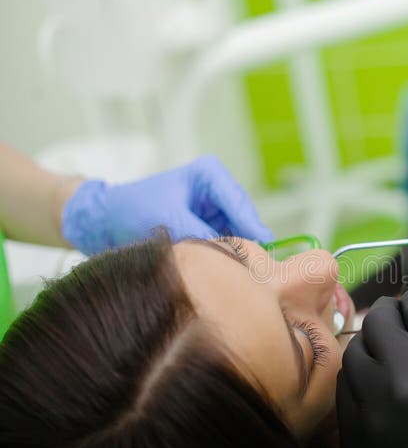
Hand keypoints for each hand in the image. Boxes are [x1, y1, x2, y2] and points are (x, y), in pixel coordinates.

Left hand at [61, 156, 273, 253]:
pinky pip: (225, 246)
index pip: (239, 202)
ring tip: (236, 272)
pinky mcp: (208, 229)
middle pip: (244, 220)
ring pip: (238, 236)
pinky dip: (223, 258)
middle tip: (253, 268)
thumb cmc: (131, 210)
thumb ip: (204, 237)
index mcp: (211, 175)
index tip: (264, 248)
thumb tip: (233, 259)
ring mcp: (214, 211)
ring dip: (233, 253)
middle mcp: (217, 191)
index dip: (252, 227)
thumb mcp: (170, 222)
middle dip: (246, 242)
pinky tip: (223, 272)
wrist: (102, 222)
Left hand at [336, 285, 407, 447]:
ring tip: (384, 356)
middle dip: (391, 315)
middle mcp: (402, 376)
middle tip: (400, 322)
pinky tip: (371, 387)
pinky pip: (343, 388)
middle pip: (379, 319)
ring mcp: (370, 406)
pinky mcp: (350, 434)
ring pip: (353, 351)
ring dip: (369, 347)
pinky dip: (356, 380)